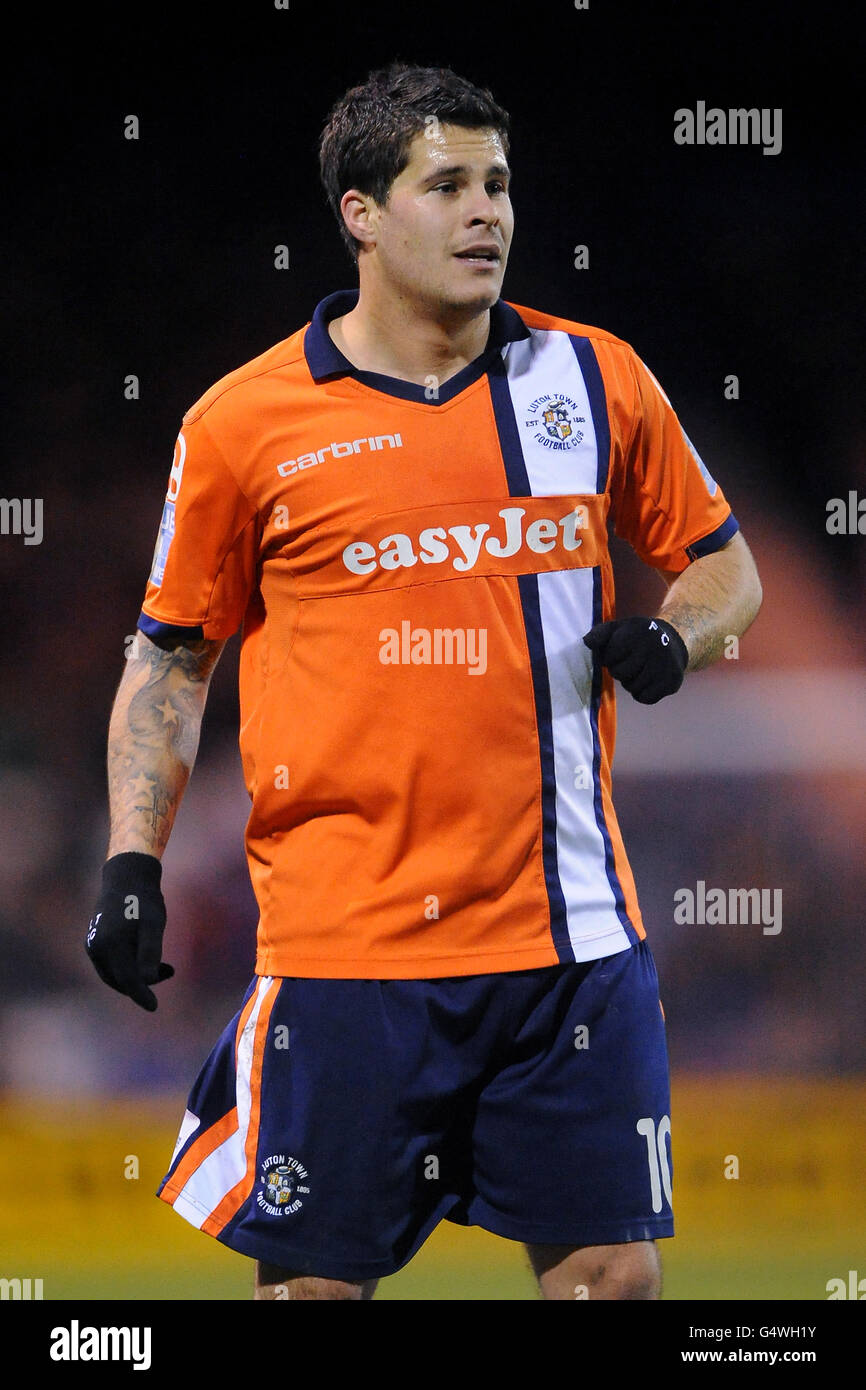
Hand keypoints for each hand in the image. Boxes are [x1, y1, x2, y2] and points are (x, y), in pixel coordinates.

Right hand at [86, 852, 173, 1010]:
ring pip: (115, 973)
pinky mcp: (95, 942)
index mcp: (110, 945)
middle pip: (121, 979)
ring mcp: (93, 946)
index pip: (127, 980)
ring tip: (164, 966)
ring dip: (137, 976)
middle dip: (143, 983)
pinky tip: (147, 959)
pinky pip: (112, 965)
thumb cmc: (143, 899)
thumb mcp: (154, 923)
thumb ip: (150, 951)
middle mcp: (96, 949)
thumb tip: (147, 980)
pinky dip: (129, 967)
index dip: (141, 995)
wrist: (126, 876)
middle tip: (169, 971)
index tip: (154, 1007)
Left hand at [582, 616, 688, 703]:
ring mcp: (666, 666)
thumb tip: (587, 642)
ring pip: (632, 688)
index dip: (609, 657)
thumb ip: (599, 634)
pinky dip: (642, 693)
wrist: (672, 642)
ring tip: (640, 669)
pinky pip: (645, 699)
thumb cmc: (636, 636)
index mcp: (639, 631)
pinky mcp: (672, 682)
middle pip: (619, 674)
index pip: (609, 658)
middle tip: (630, 662)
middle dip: (619, 671)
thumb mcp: (618, 628)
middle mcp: (655, 647)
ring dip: (631, 683)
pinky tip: (648, 680)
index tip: (619, 651)